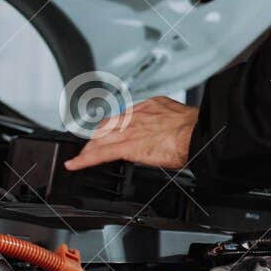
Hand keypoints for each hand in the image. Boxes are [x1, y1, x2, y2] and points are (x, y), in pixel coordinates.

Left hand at [62, 95, 197, 171]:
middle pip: (106, 126)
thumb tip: (164, 129)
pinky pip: (100, 154)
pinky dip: (84, 160)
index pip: (122, 117)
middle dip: (96, 137)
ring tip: (79, 157)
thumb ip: (164, 121)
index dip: (112, 126)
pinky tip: (74, 164)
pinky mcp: (127, 147)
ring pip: (100, 140)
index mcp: (148, 107)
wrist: (195, 133)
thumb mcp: (176, 116)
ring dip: (88, 149)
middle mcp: (134, 116)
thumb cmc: (193, 127)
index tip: (109, 131)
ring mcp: (129, 131)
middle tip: (89, 146)